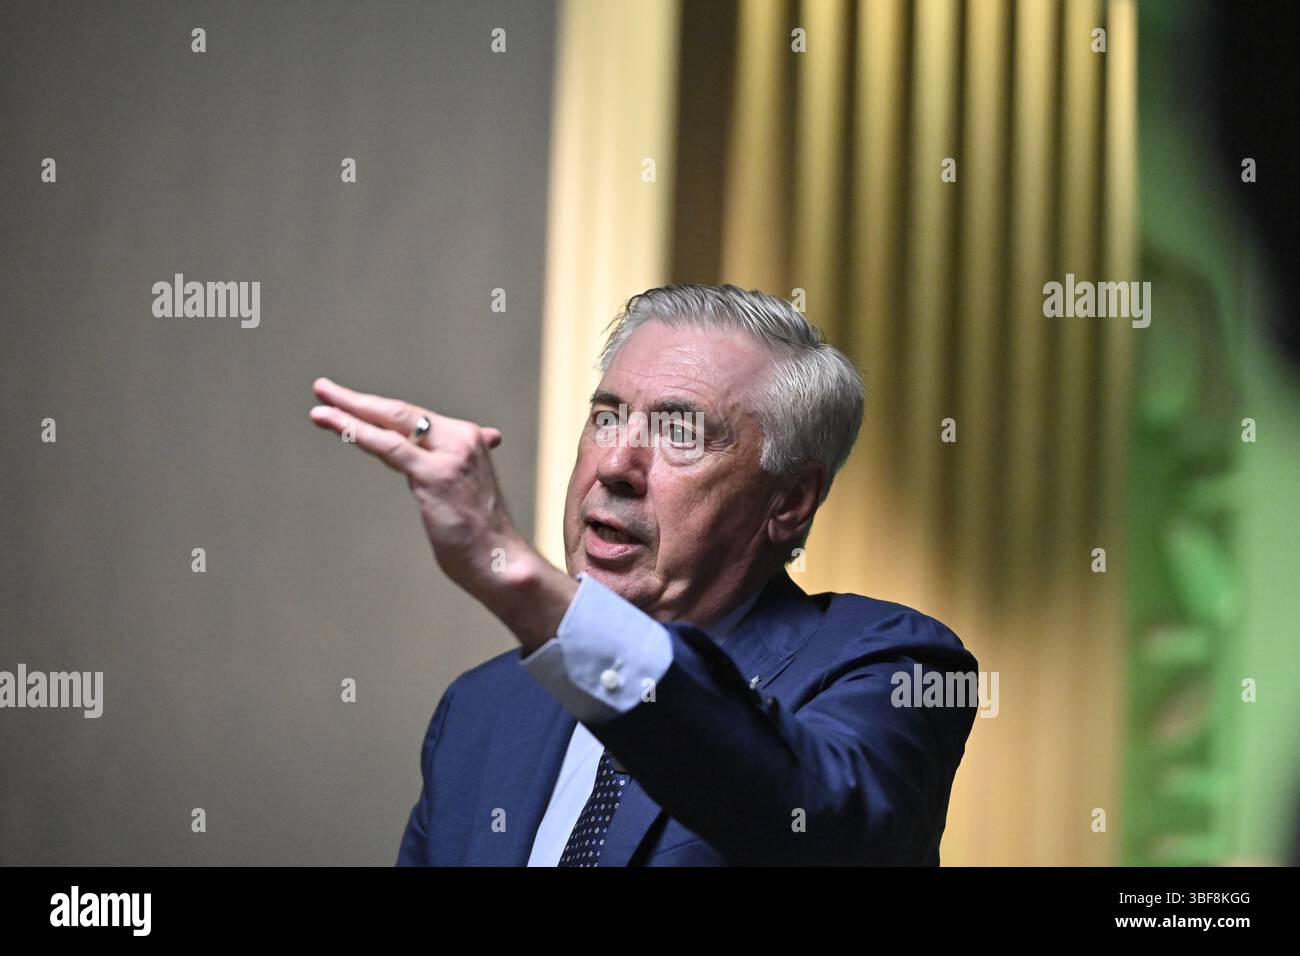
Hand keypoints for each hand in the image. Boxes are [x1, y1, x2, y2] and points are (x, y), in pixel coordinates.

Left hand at [308, 376, 575, 650]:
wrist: (502, 561)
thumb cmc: (484, 535)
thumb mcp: (468, 491)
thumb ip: (458, 466)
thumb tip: (481, 445)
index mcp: (469, 439)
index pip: (415, 418)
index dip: (379, 408)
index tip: (348, 402)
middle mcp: (461, 439)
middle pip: (399, 412)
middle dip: (356, 400)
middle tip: (322, 389)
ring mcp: (449, 455)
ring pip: (390, 424)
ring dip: (349, 412)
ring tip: (319, 406)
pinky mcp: (435, 475)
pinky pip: (388, 446)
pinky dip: (356, 432)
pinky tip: (334, 424)